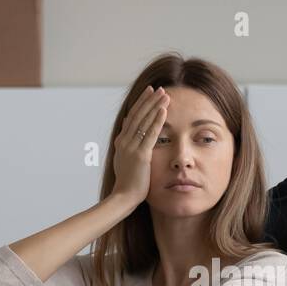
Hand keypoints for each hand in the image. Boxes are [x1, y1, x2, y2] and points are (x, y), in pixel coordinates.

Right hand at [112, 85, 169, 203]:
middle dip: (149, 100)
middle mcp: (124, 141)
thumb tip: (132, 136)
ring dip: (155, 106)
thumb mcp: (126, 162)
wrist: (123, 197)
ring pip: (144, 121)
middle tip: (159, 88)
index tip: (149, 92)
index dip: (141, 104)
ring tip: (165, 94)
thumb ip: (129, 148)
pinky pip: (150, 134)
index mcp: (121, 142)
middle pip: (138, 115)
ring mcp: (131, 147)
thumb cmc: (128, 184)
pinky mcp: (140, 155)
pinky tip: (164, 110)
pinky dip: (157, 121)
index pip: (132, 117)